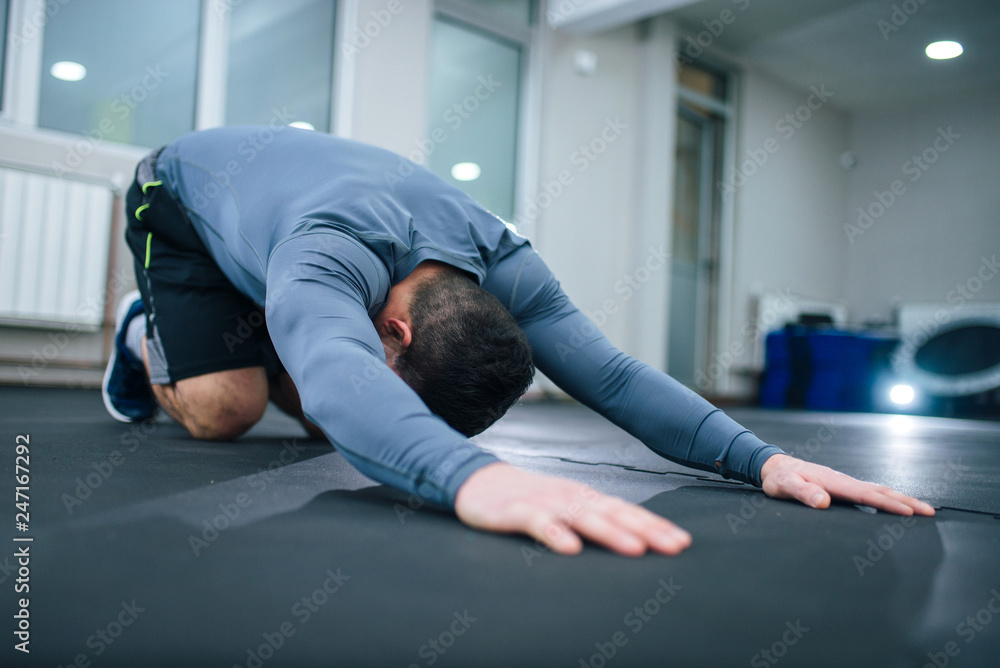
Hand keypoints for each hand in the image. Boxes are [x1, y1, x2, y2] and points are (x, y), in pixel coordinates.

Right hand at [454, 462, 691, 556]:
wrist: (478, 483)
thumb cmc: (529, 499)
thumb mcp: (565, 506)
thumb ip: (594, 519)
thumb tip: (634, 537)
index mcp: (584, 497)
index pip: (625, 511)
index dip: (653, 526)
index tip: (681, 542)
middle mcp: (570, 497)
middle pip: (612, 513)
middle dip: (645, 530)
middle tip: (673, 546)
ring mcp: (544, 502)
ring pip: (582, 517)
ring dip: (610, 532)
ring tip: (634, 548)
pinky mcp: (516, 511)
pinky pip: (538, 523)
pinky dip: (555, 535)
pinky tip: (570, 549)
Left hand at [759, 454, 934, 515]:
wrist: (775, 466)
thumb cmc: (780, 478)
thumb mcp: (786, 487)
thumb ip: (803, 493)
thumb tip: (824, 502)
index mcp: (834, 482)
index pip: (866, 494)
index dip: (888, 504)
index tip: (909, 512)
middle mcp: (844, 480)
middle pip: (881, 491)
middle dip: (906, 501)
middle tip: (930, 512)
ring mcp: (845, 483)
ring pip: (878, 490)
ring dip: (901, 499)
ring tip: (922, 508)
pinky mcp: (843, 486)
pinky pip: (870, 492)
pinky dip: (888, 497)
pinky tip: (894, 504)